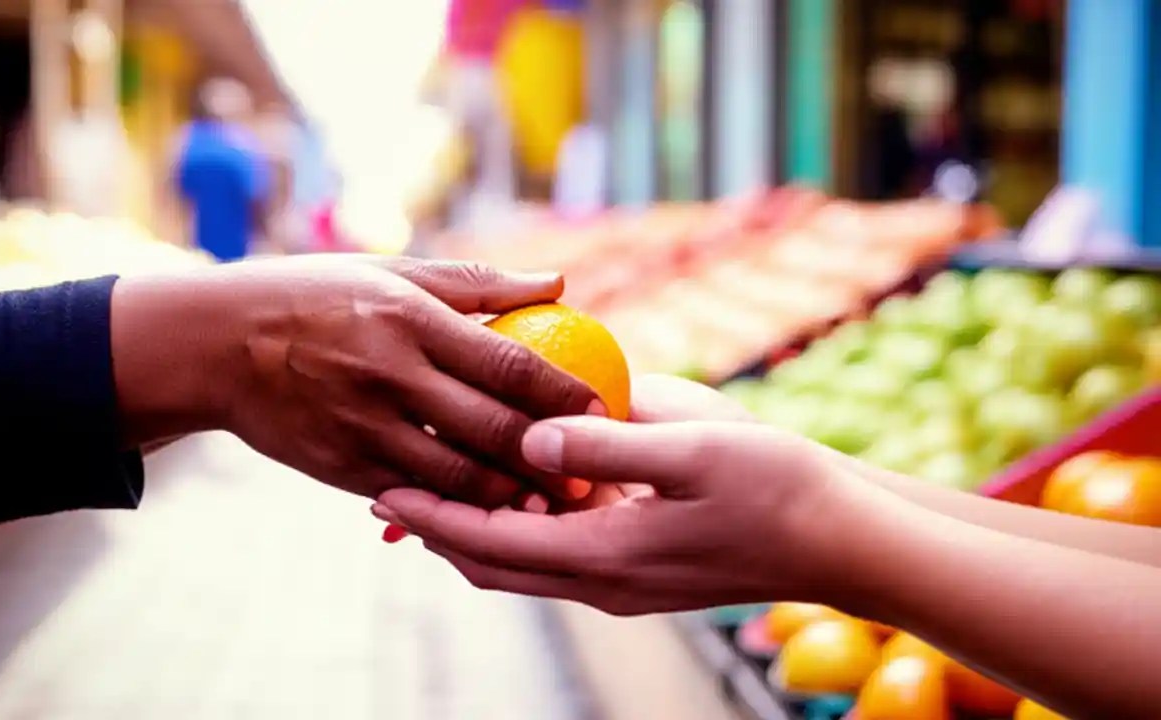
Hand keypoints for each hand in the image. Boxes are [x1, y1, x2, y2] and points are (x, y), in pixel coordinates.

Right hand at [112, 255, 599, 505]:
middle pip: (495, 429)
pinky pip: (415, 496)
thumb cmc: (313, 297)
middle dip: (553, 456)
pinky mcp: (342, 468)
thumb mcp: (389, 272)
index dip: (564, 391)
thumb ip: (478, 283)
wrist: (215, 344)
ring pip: (460, 477)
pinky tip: (488, 513)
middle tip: (593, 469)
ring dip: (515, 495)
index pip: (508, 363)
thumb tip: (558, 281)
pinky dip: (456, 509)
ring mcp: (364, 427)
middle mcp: (390, 375)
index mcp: (409, 318)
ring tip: (554, 501)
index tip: (602, 406)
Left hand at [373, 375, 879, 615]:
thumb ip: (605, 444)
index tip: (380, 495)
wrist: (842, 543)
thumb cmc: (777, 488)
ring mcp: (624, 586)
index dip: (430, 519)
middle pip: (494, 565)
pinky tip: (522, 493)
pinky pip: (561, 557)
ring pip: (525, 565)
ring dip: (477, 533)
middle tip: (388, 496)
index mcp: (603, 556)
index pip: (489, 543)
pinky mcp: (645, 573)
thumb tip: (529, 437)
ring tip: (439, 491)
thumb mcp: (692, 448)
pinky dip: (524, 531)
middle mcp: (603, 583)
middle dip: (437, 533)